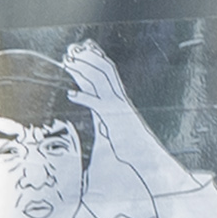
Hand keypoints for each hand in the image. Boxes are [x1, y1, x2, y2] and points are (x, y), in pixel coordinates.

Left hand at [63, 39, 188, 210]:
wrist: (149, 166)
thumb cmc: (132, 155)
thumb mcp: (116, 136)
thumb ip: (107, 127)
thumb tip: (99, 132)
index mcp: (120, 104)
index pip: (108, 76)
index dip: (96, 61)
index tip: (82, 51)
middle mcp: (121, 103)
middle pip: (104, 73)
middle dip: (87, 59)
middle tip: (70, 51)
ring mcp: (119, 110)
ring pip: (101, 83)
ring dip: (83, 71)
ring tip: (68, 63)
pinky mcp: (117, 121)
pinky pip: (99, 105)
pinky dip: (85, 98)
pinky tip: (72, 95)